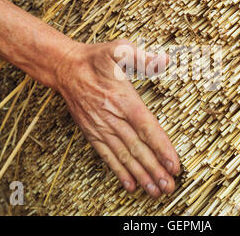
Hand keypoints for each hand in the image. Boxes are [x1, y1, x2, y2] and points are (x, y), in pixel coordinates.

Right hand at [53, 39, 179, 196]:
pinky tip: (130, 185)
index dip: (161, 147)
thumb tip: (165, 59)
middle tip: (170, 187)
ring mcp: (101, 127)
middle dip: (155, 169)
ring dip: (141, 175)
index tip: (174, 164)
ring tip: (155, 191)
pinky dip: (119, 171)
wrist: (65, 68)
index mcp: (122, 99)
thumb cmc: (95, 58)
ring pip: (124, 156)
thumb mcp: (118, 49)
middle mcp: (112, 117)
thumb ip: (142, 57)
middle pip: (137, 148)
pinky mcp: (92, 132)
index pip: (146, 127)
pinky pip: (106, 156)